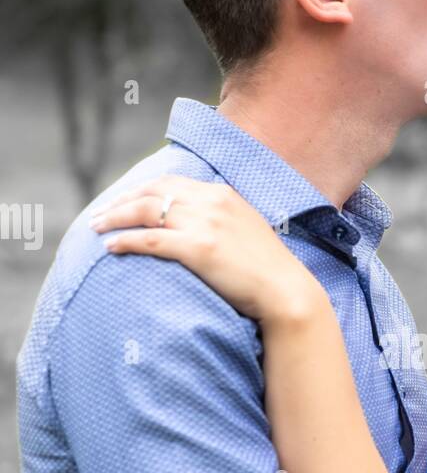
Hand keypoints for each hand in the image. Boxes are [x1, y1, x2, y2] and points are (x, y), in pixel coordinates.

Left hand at [89, 174, 328, 324]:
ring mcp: (204, 224)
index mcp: (222, 194)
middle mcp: (211, 202)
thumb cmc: (268, 270)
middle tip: (99, 214)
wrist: (286, 290)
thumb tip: (197, 226)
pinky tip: (110, 247)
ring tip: (96, 228)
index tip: (122, 201)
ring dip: (115, 217)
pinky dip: (126, 241)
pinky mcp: (198, 248)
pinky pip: (151, 240)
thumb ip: (222, 219)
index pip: (170, 182)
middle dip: (120, 201)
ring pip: (145, 211)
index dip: (140, 190)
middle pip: (152, 191)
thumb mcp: (246, 230)